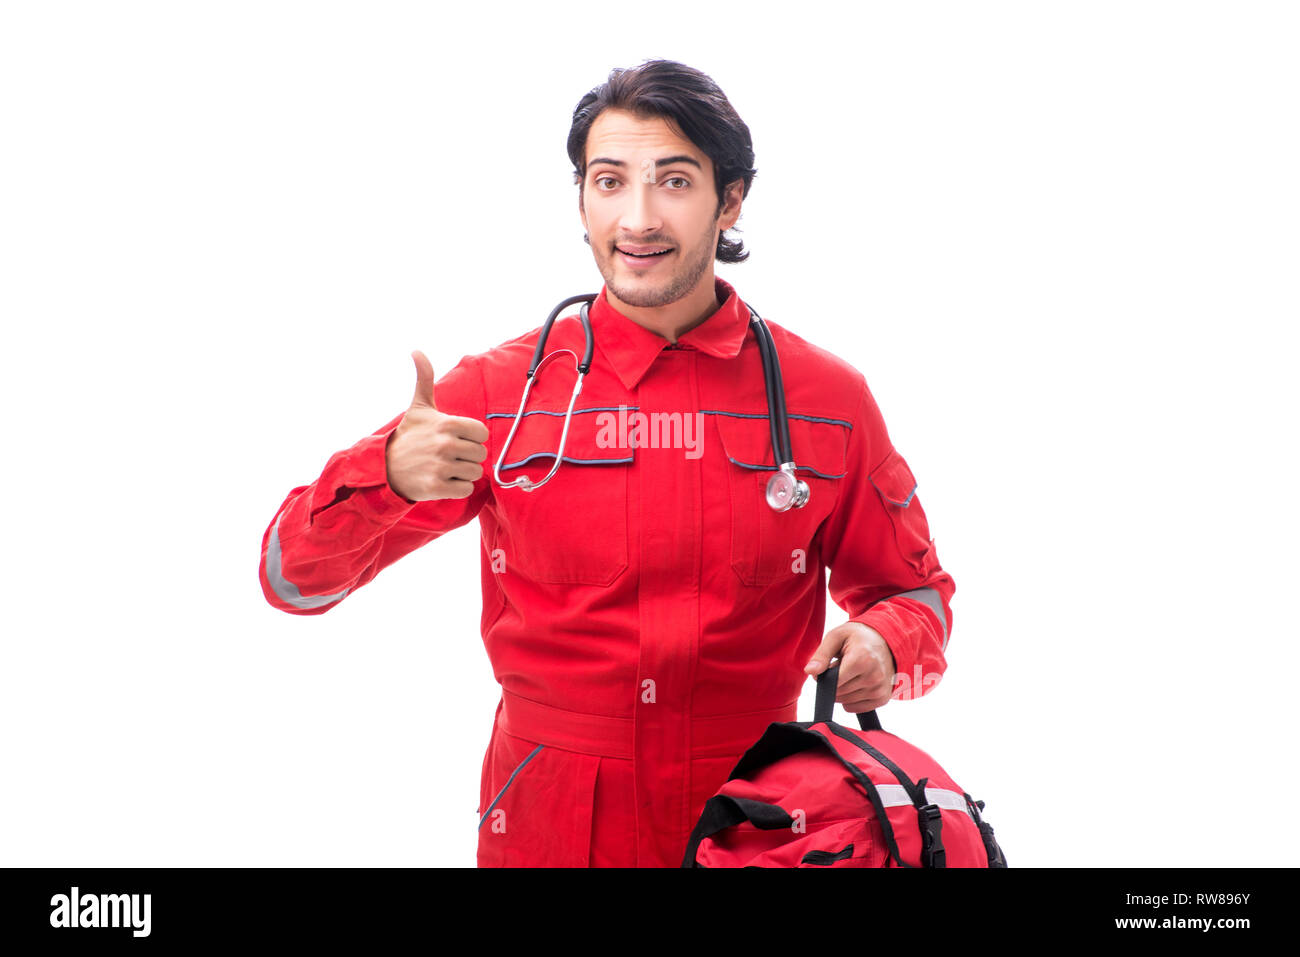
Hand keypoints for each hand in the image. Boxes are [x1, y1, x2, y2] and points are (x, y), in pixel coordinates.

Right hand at [384, 350, 489, 501]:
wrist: (385, 467)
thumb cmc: (409, 436)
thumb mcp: (419, 407)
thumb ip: (425, 378)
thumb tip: (416, 350)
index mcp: (448, 423)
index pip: (481, 433)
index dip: (471, 437)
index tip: (455, 438)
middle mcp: (446, 444)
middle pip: (480, 454)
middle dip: (467, 456)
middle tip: (447, 454)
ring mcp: (441, 467)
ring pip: (475, 472)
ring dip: (463, 473)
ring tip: (445, 467)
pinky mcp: (437, 487)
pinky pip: (465, 489)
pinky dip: (457, 488)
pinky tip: (443, 480)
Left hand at [804, 622, 897, 712]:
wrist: (885, 640)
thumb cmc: (858, 637)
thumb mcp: (836, 637)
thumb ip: (821, 655)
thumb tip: (810, 671)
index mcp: (863, 659)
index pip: (834, 682)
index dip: (825, 676)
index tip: (830, 666)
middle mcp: (874, 676)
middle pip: (839, 693)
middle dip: (833, 683)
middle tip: (842, 667)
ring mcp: (879, 689)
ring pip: (845, 702)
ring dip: (842, 690)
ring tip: (851, 673)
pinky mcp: (882, 698)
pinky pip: (855, 708)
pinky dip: (850, 698)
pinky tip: (857, 683)